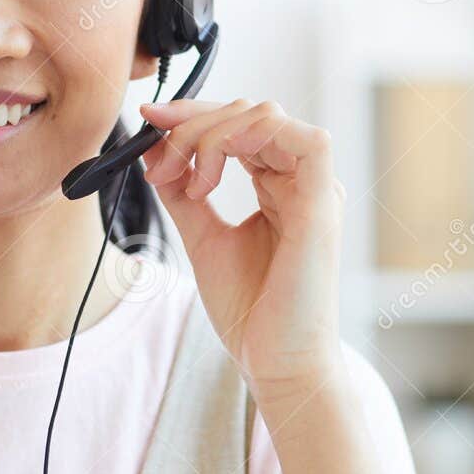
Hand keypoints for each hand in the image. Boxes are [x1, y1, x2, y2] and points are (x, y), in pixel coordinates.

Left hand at [136, 98, 345, 392]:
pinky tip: (212, 175)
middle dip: (192, 127)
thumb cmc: (250, 312)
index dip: (192, 115)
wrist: (274, 361)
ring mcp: (316, 188)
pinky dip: (248, 139)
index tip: (148, 120)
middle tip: (157, 165)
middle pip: (248, 113)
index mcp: (280, 186)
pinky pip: (304, 139)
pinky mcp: (325, 201)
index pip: (239, 125)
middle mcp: (301, 181)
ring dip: (211, 136)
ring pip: (266, 117)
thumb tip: (152, 148)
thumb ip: (181, 194)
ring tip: (186, 184)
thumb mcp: (202, 238)